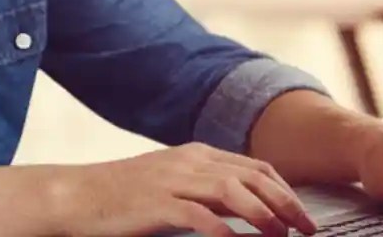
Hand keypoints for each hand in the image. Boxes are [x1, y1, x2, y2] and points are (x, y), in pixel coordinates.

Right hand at [55, 142, 318, 236]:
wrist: (75, 195)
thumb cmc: (123, 197)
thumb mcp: (172, 185)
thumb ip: (208, 192)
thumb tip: (248, 210)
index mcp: (198, 154)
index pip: (256, 167)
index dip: (286, 190)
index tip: (304, 216)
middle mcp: (190, 161)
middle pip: (253, 177)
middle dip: (286, 202)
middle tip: (307, 228)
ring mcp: (172, 179)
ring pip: (232, 190)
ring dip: (263, 213)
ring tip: (280, 234)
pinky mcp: (155, 202)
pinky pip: (198, 213)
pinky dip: (222, 229)